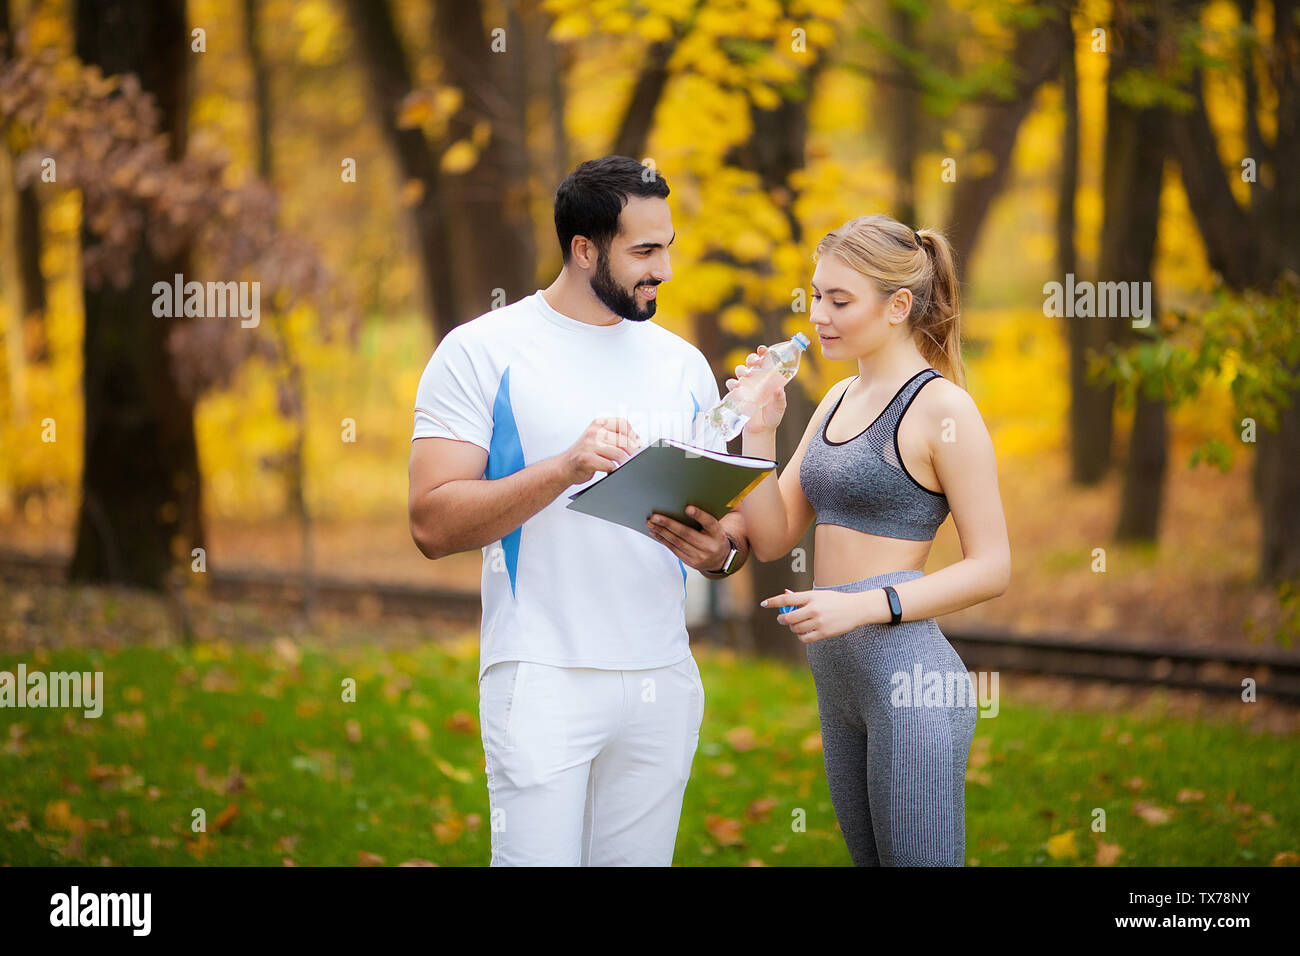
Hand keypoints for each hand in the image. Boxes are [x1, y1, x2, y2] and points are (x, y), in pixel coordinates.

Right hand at [557, 417, 643, 484]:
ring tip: (624, 466)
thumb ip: (614, 437)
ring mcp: (589, 445)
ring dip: (624, 462)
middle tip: (634, 459)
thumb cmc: (585, 454)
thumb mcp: (598, 439)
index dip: (633, 434)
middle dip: (633, 452)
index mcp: (598, 424)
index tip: (638, 444)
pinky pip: (609, 464)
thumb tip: (637, 443)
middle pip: (623, 440)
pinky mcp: (586, 459)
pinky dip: (613, 469)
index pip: (622, 424)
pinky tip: (611, 470)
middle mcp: (593, 432)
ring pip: (618, 453)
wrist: (564, 466)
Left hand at [645, 504, 731, 571]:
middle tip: (655, 517)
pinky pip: (674, 549)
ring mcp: (699, 556)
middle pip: (686, 533)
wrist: (720, 559)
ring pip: (676, 542)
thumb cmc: (713, 537)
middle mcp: (709, 545)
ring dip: (661, 532)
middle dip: (668, 524)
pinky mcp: (690, 562)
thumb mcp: (714, 527)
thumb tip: (682, 508)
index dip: (699, 515)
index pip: (709, 522)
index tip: (688, 508)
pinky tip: (656, 533)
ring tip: (650, 523)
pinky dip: (663, 540)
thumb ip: (702, 518)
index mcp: (717, 533)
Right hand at [725, 344, 785, 434]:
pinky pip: (731, 384)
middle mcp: (756, 379)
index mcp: (768, 377)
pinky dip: (732, 383)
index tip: (762, 349)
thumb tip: (779, 390)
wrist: (761, 430)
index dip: (763, 353)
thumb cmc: (772, 415)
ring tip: (746, 376)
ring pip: (740, 370)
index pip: (765, 361)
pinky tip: (736, 386)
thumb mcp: (780, 406)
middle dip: (751, 359)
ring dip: (741, 370)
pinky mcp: (737, 394)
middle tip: (755, 362)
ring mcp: (746, 385)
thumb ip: (780, 398)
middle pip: (751, 362)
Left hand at [759, 587, 873, 642]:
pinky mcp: (824, 633)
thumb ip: (802, 597)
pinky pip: (804, 638)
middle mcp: (814, 609)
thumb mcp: (819, 594)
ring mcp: (819, 622)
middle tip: (782, 619)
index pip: (787, 599)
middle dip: (782, 619)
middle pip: (788, 618)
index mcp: (812, 596)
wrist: (856, 609)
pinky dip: (800, 636)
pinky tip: (802, 632)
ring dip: (792, 628)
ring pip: (795, 629)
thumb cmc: (835, 600)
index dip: (773, 602)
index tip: (764, 604)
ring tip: (796, 625)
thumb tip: (785, 595)